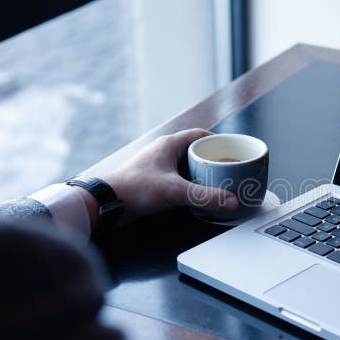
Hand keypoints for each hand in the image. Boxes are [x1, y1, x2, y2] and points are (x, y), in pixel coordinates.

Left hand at [89, 129, 237, 226]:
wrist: (106, 203)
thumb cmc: (134, 188)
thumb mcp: (174, 191)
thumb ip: (205, 197)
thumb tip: (231, 201)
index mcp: (169, 145)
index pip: (199, 135)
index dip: (218, 141)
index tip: (233, 149)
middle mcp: (164, 153)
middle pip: (196, 152)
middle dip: (214, 161)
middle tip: (230, 170)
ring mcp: (159, 168)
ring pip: (188, 168)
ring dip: (203, 175)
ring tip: (220, 184)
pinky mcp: (155, 183)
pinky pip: (180, 180)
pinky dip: (192, 186)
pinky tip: (200, 196)